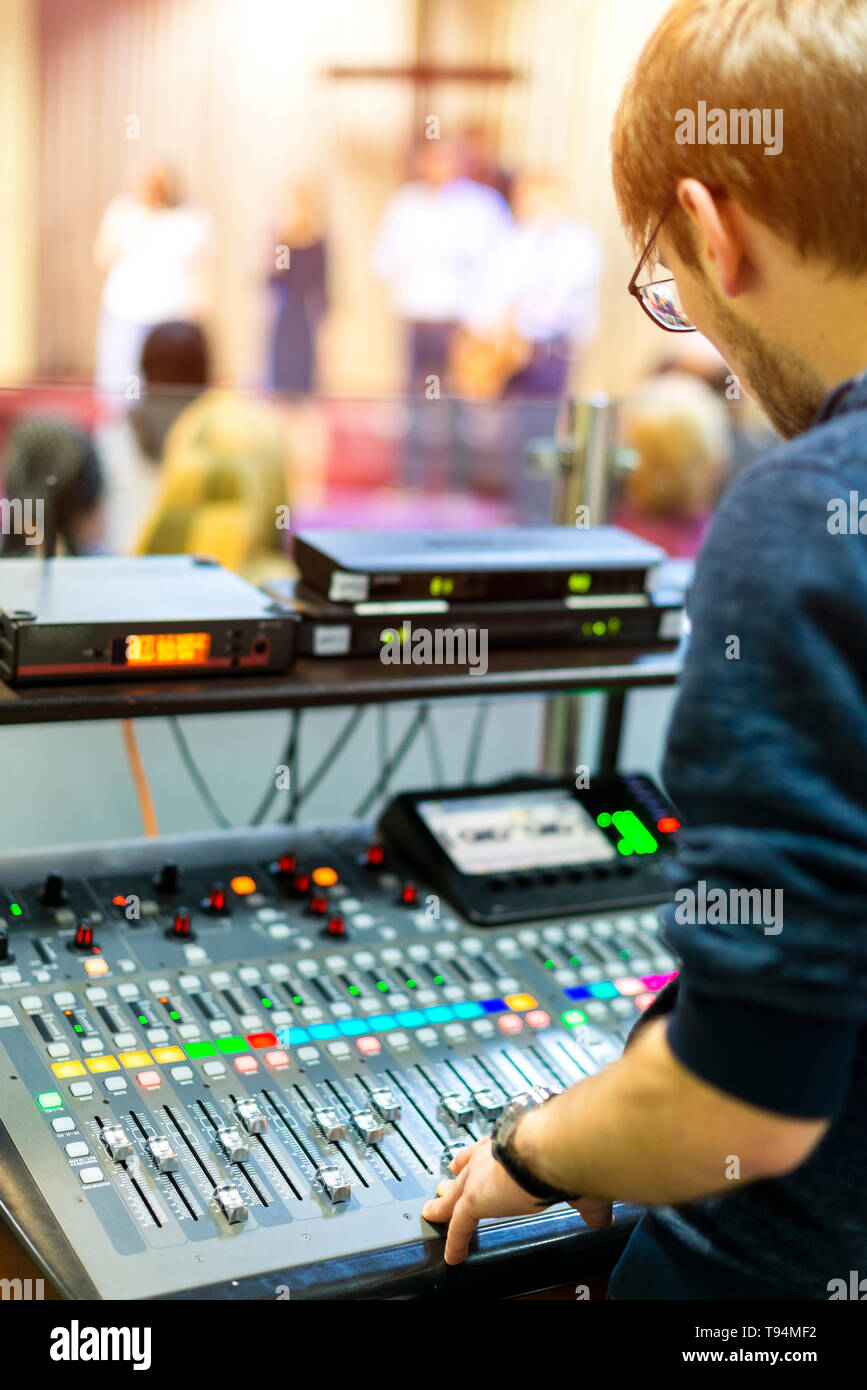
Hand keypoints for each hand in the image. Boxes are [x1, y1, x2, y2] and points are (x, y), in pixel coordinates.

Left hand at [421, 1138, 615, 1264]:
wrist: (554, 1144)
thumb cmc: (568, 1149)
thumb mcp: (577, 1176)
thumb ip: (587, 1199)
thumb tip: (602, 1216)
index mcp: (516, 1142)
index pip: (492, 1151)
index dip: (480, 1158)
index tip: (471, 1160)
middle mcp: (494, 1153)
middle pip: (466, 1168)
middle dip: (456, 1178)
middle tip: (444, 1185)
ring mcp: (481, 1175)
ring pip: (456, 1194)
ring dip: (445, 1205)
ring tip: (434, 1213)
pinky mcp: (475, 1198)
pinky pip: (458, 1224)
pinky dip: (455, 1240)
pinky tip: (452, 1254)